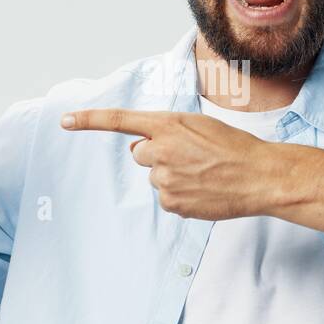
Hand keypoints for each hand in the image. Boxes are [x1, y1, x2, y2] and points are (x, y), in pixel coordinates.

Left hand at [61, 107, 275, 219]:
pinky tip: (203, 190)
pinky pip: (166, 197)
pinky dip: (181, 194)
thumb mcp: (198, 126)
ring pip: (155, 177)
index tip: (65, 120)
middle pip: (139, 154)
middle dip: (157, 155)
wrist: (259, 176)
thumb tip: (139, 151)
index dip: (89, 120)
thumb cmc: (233, 147)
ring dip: (172, 175)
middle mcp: (160, 150)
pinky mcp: (172, 203)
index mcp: (167, 124)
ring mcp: (165, 179)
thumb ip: (165, 132)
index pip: (119, 120)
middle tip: (190, 156)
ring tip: (203, 174)